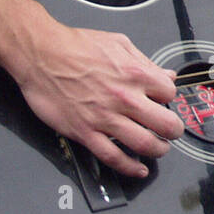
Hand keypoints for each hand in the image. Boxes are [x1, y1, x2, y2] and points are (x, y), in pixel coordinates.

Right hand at [10, 21, 184, 176]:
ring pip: (144, 144)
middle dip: (173, 130)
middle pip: (165, 124)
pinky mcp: (85, 132)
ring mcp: (105, 118)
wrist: (40, 54)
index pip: (169, 93)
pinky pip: (112, 157)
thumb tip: (167, 75)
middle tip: (171, 131)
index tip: (163, 102)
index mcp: (135, 74)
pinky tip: (138, 169)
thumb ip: (145, 62)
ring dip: (158, 150)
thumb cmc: (75, 46)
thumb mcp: (118, 43)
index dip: (168, 99)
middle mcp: (124, 98)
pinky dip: (129, 167)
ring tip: (159, 149)